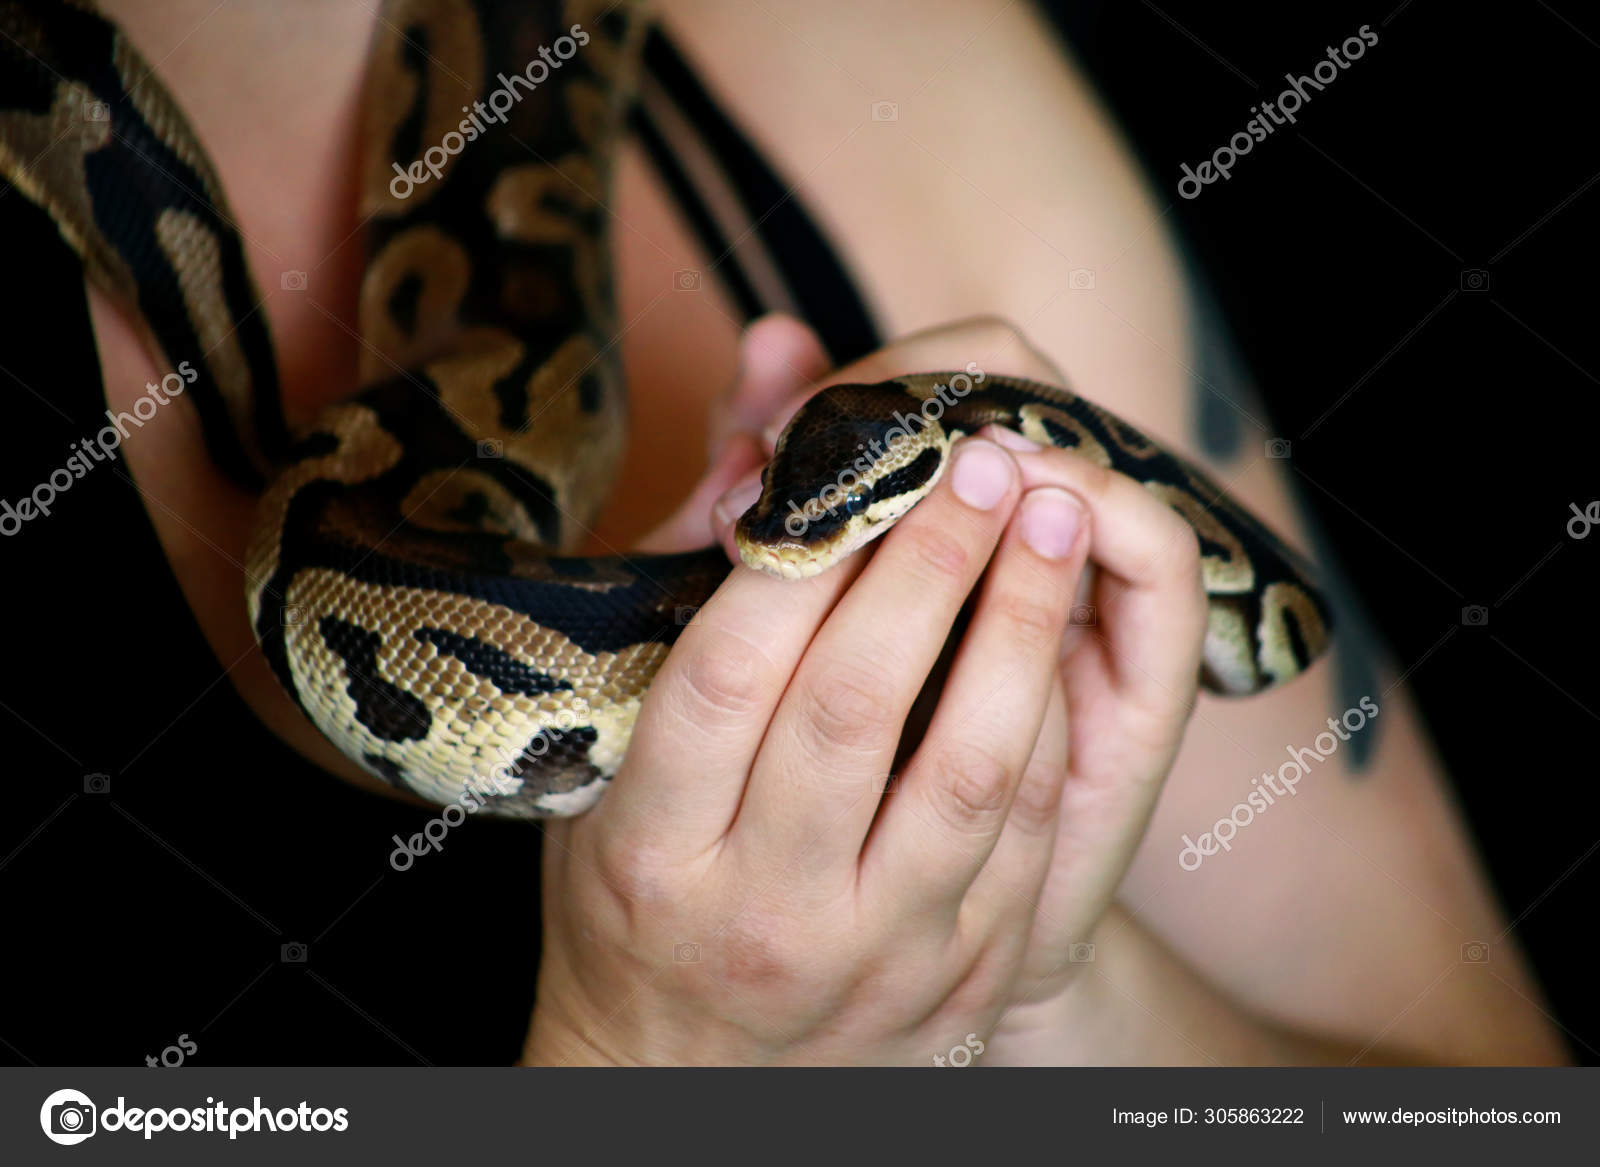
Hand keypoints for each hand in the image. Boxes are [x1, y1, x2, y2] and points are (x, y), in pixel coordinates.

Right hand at [523, 317, 1097, 1064]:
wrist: (686, 1090)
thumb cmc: (633, 900)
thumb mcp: (606, 763)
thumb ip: (680, 585)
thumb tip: (764, 411)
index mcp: (649, 853)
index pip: (724, 675)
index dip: (801, 552)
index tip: (864, 458)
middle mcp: (761, 912)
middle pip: (858, 707)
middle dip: (933, 560)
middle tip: (981, 458)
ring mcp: (873, 958)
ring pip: (977, 769)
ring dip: (1023, 622)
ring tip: (1051, 513)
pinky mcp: (962, 982)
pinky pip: (1033, 833)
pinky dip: (1053, 719)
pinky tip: (1058, 637)